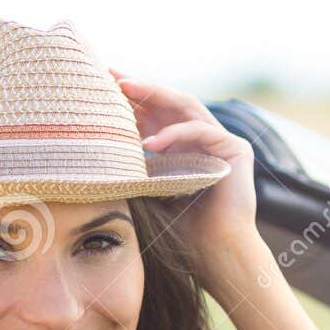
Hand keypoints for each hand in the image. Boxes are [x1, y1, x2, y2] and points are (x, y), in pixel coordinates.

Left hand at [110, 69, 260, 278]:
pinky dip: (174, 135)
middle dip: (139, 88)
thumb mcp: (147, 190)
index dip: (129, 100)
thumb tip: (93, 149)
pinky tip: (148, 144)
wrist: (214, 254)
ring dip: (154, 96)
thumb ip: (133, 167)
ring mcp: (221, 141)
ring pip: (185, 106)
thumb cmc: (180, 231)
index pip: (153, 115)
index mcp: (181, 147)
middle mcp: (202, 138)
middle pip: (168, 103)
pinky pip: (200, 131)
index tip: (99, 85)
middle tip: (110, 74)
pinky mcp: (236, 149)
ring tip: (125, 90)